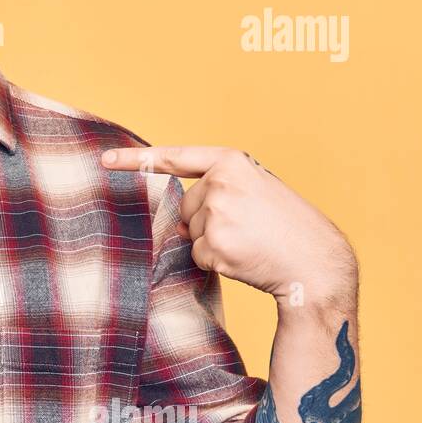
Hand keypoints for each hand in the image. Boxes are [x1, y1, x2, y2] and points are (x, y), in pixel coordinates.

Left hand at [100, 146, 356, 305]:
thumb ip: (217, 190)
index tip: (105, 161)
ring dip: (214, 242)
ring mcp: (216, 215)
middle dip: (207, 220)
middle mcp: (220, 183)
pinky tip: (246, 258)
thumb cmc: (288, 227)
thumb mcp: (256, 190)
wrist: (316, 263)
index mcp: (232, 162)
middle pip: (185, 206)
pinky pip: (198, 255)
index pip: (175, 158)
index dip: (136, 160)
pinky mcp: (215, 246)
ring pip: (191, 233)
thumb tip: (179, 220)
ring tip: (252, 242)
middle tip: (249, 227)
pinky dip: (216, 262)